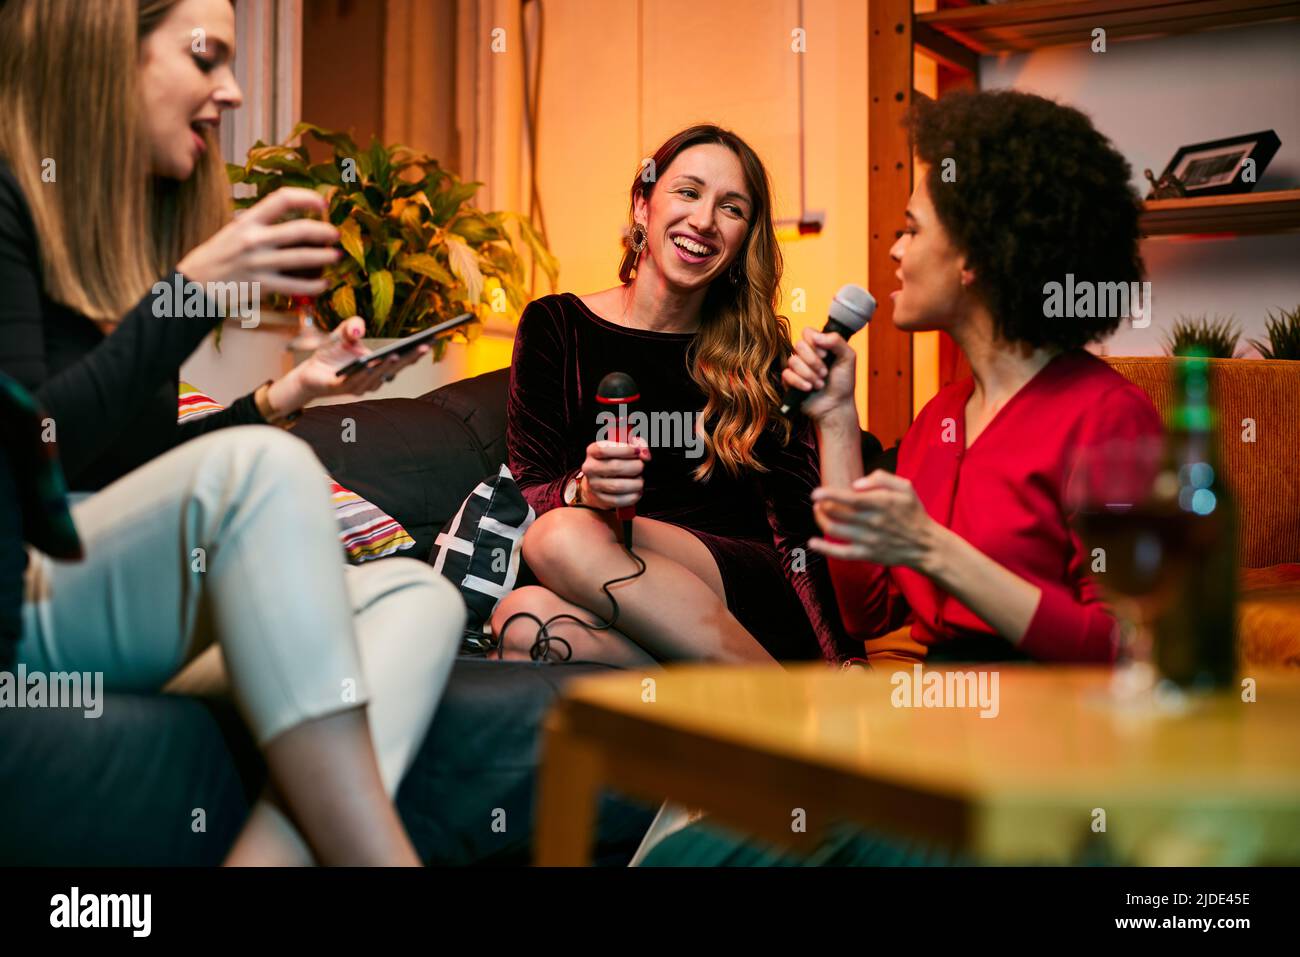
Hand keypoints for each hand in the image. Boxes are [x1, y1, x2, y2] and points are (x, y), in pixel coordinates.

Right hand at [177, 188, 340, 296]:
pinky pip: (295, 286)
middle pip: (299, 230)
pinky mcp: (262, 286)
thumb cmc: (217, 256)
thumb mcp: (234, 232)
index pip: (281, 199)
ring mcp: (259, 264)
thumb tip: (292, 221)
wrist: (195, 285)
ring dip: (325, 257)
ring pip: (302, 258)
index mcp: (247, 222)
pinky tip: (324, 284)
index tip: (321, 202)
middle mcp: (254, 240)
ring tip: (336, 256)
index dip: (305, 197)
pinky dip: (314, 286)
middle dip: (323, 231)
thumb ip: (260, 226)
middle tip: (335, 234)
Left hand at [263, 317, 430, 413]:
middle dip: (410, 358)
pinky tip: (371, 363)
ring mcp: (360, 385)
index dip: (416, 352)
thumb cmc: (331, 353)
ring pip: (378, 377)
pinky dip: (366, 373)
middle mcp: (374, 379)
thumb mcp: (343, 333)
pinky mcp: (343, 388)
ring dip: (388, 366)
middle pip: (396, 369)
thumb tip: (359, 330)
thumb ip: (352, 325)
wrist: (309, 371)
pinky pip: (357, 381)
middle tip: (423, 346)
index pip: (403, 360)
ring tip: (397, 353)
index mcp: (380, 367)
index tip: (430, 340)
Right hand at [578, 435, 650, 509]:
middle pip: (615, 467)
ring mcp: (593, 485)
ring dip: (635, 483)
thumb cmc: (614, 460)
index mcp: (592, 451)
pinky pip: (619, 500)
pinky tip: (637, 491)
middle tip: (641, 467)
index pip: (604, 449)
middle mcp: (590, 468)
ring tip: (639, 480)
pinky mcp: (600, 499)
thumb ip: (637, 444)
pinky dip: (633, 496)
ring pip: (618, 486)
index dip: (624, 450)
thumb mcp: (623, 446)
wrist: (599, 481)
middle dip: (635, 467)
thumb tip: (645, 454)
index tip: (637, 451)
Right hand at [781, 326, 856, 423]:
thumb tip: (817, 336)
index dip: (814, 342)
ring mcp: (797, 368)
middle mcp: (806, 355)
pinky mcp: (789, 381)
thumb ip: (836, 341)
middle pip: (798, 345)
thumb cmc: (843, 382)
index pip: (807, 332)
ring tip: (820, 384)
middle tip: (825, 373)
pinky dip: (800, 382)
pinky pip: (787, 374)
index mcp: (819, 346)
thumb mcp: (848, 357)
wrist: (836, 405)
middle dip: (814, 361)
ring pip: (792, 361)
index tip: (825, 354)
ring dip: (809, 374)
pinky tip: (809, 389)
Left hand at [808, 470, 941, 569]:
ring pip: (834, 531)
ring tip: (818, 513)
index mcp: (882, 504)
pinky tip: (812, 543)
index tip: (816, 493)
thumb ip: (881, 478)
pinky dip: (824, 548)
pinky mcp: (867, 555)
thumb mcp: (905, 487)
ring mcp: (868, 540)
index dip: (829, 494)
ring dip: (820, 521)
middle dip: (822, 506)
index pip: (850, 498)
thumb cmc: (913, 513)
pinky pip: (840, 553)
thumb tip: (855, 484)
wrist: (925, 545)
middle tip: (818, 502)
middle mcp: (873, 522)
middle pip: (837, 514)